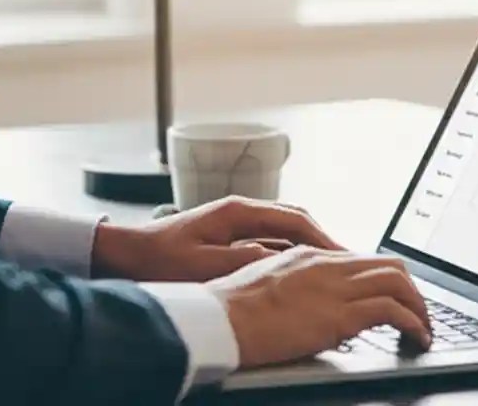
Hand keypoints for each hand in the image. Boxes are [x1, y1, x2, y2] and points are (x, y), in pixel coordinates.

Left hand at [92, 196, 343, 281]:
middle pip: (295, 219)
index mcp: (238, 211)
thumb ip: (241, 261)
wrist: (129, 253)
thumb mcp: (202, 265)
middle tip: (348, 262)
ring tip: (332, 265)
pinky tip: (299, 268)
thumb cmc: (160, 259)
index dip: (323, 238)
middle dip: (323, 239)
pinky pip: (270, 236)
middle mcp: (241, 209)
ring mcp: (236, 219)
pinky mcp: (230, 232)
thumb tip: (278, 259)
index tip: (345, 256)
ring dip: (309, 243)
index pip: (293, 220)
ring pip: (284, 227)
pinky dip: (290, 248)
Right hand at [206, 247, 432, 367]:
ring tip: (423, 329)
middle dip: (410, 290)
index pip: (361, 260)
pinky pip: (392, 311)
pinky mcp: (340, 316)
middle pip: (388, 265)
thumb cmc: (229, 309)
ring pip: (398, 283)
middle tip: (415, 313)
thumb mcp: (264, 284)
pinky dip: (414, 323)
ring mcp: (335, 288)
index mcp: (308, 256)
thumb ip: (291, 287)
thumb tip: (305, 303)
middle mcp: (327, 265)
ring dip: (419, 307)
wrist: (219, 320)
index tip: (392, 298)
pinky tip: (416, 337)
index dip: (384, 280)